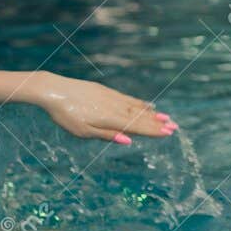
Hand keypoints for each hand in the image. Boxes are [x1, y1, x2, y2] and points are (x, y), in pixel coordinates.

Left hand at [36, 72, 177, 144]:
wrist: (55, 90)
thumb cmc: (66, 115)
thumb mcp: (83, 131)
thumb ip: (107, 135)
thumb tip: (128, 140)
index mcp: (110, 119)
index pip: (136, 126)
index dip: (153, 130)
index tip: (168, 133)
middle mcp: (115, 106)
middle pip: (140, 116)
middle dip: (158, 123)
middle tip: (175, 127)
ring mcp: (112, 97)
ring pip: (136, 107)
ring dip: (152, 113)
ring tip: (166, 118)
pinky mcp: (106, 91)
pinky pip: (128, 99)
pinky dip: (140, 103)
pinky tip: (148, 106)